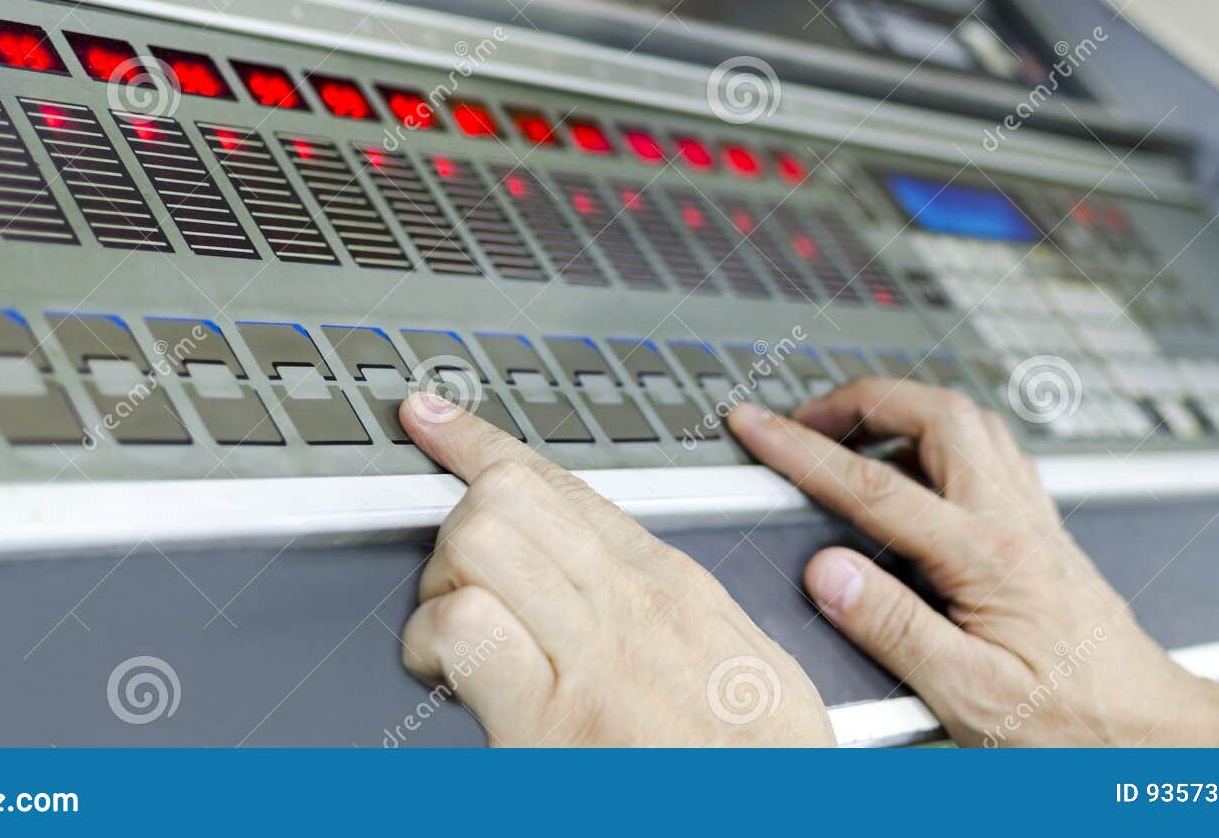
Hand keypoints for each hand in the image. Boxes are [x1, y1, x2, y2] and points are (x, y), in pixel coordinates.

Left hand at [397, 392, 835, 746]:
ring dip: (442, 585)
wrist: (786, 818)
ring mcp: (594, 656)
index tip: (438, 420)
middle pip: (511, 493)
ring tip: (456, 640)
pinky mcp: (554, 722)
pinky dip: (432, 644)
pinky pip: (465, 627)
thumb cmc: (764, 771)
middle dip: (460, 526)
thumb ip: (678, 614)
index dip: (481, 444)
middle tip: (459, 587)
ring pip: (481, 539)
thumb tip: (622, 580)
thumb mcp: (748, 667)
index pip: (561, 483)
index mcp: (670, 587)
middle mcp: (632, 604)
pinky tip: (450, 681)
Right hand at [727, 381, 1218, 747]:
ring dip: (903, 410)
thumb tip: (827, 573)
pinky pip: (990, 450)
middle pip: (934, 413)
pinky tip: (920, 468)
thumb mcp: (972, 698)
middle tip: (806, 419)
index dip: (802, 449)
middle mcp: (1015, 521)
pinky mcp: (1043, 532)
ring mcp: (1033, 519)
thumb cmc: (1073, 726)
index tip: (756, 426)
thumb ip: (894, 630)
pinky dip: (940, 437)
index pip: (874, 485)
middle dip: (861, 400)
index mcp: (988, 558)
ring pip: (969, 420)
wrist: (1152, 737)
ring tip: (853, 433)